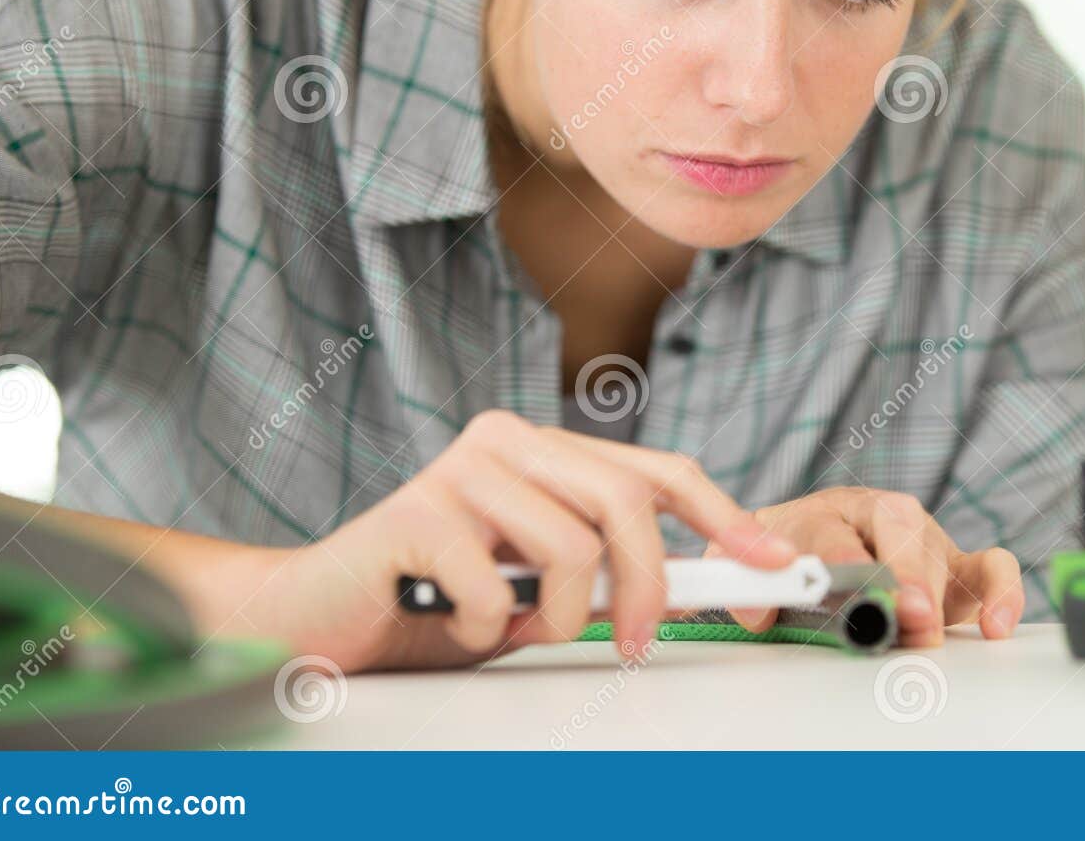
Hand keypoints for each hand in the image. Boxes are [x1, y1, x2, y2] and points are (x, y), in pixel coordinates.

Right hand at [260, 410, 796, 671]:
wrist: (314, 617)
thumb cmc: (433, 601)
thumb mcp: (538, 586)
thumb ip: (603, 572)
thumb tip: (695, 583)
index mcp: (541, 447)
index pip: (654, 470)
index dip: (722, 516)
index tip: (770, 562)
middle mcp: (504, 440)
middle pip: (624, 501)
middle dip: (649, 584)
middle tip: (635, 643)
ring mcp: (457, 469)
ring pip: (570, 546)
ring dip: (557, 618)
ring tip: (513, 628)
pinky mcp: (414, 513)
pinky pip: (499, 588)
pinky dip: (491, 629)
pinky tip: (456, 621)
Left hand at [705, 486, 1023, 646]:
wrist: (800, 545)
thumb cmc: (780, 556)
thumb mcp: (741, 564)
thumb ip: (740, 582)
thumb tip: (756, 606)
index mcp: (823, 509)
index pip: (831, 530)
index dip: (843, 560)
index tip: (851, 590)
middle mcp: (877, 515)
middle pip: (898, 526)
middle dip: (903, 571)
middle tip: (904, 612)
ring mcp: (921, 538)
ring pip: (938, 549)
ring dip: (937, 592)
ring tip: (926, 632)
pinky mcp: (955, 568)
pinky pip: (991, 566)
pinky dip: (1002, 590)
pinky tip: (995, 625)